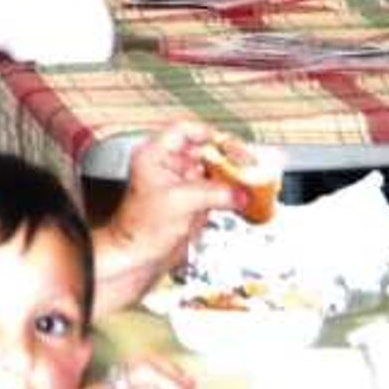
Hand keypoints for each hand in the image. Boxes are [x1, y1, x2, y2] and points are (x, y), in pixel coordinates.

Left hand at [102, 126, 243, 300]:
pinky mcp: (190, 201)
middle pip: (203, 150)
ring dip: (231, 176)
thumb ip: (215, 193)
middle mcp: (167, 166)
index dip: (210, 134)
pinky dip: (230, 192)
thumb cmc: (140, 229)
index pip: (185, 131)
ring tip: (250, 180)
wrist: (138, 257)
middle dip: (227, 158)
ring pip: (211, 170)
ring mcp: (180, 183)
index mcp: (154, 156)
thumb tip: (241, 192)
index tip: (231, 145)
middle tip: (247, 164)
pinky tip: (243, 197)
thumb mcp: (181, 202)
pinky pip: (215, 190)